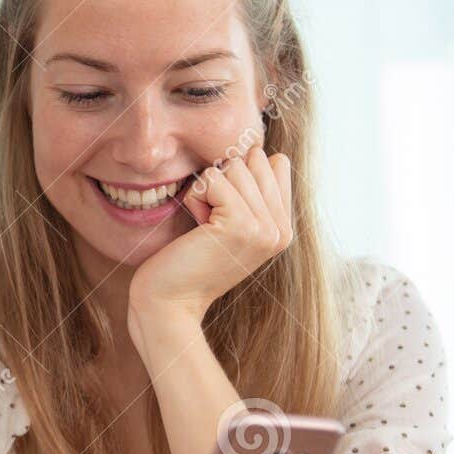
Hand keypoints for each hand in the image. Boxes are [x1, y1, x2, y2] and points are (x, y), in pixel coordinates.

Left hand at [127, 146, 292, 336]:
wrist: (170, 303)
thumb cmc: (188, 261)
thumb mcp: (229, 225)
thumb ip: (252, 193)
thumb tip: (263, 150)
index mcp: (283, 228)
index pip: (276, 163)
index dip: (239, 176)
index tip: (223, 213)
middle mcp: (281, 229)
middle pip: (255, 160)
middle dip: (222, 182)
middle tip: (210, 223)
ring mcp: (265, 228)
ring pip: (234, 166)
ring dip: (207, 191)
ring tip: (204, 227)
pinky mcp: (241, 225)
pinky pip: (213, 178)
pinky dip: (195, 198)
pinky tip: (196, 228)